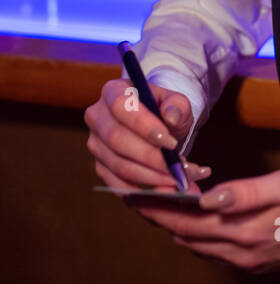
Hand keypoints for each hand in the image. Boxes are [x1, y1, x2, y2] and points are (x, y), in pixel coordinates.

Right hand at [84, 76, 210, 192]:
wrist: (157, 125)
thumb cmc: (165, 111)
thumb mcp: (176, 102)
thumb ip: (177, 105)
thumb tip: (172, 117)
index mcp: (113, 92)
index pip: (121, 107)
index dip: (145, 126)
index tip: (171, 143)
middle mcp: (97, 117)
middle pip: (117, 140)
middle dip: (151, 158)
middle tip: (180, 168)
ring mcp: (95, 144)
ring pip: (119, 165)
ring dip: (152, 177)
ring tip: (180, 179)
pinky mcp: (100, 166)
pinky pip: (118, 184)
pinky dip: (143, 191)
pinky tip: (166, 190)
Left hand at [129, 167, 279, 272]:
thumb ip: (245, 193)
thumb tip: (206, 197)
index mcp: (246, 232)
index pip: (189, 222)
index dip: (159, 209)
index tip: (134, 195)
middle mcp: (243, 253)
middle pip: (188, 237)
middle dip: (162, 218)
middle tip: (140, 196)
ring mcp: (251, 262)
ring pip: (201, 247)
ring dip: (179, 227)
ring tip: (161, 205)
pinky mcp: (260, 262)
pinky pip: (218, 252)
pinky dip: (200, 235)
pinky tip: (198, 219)